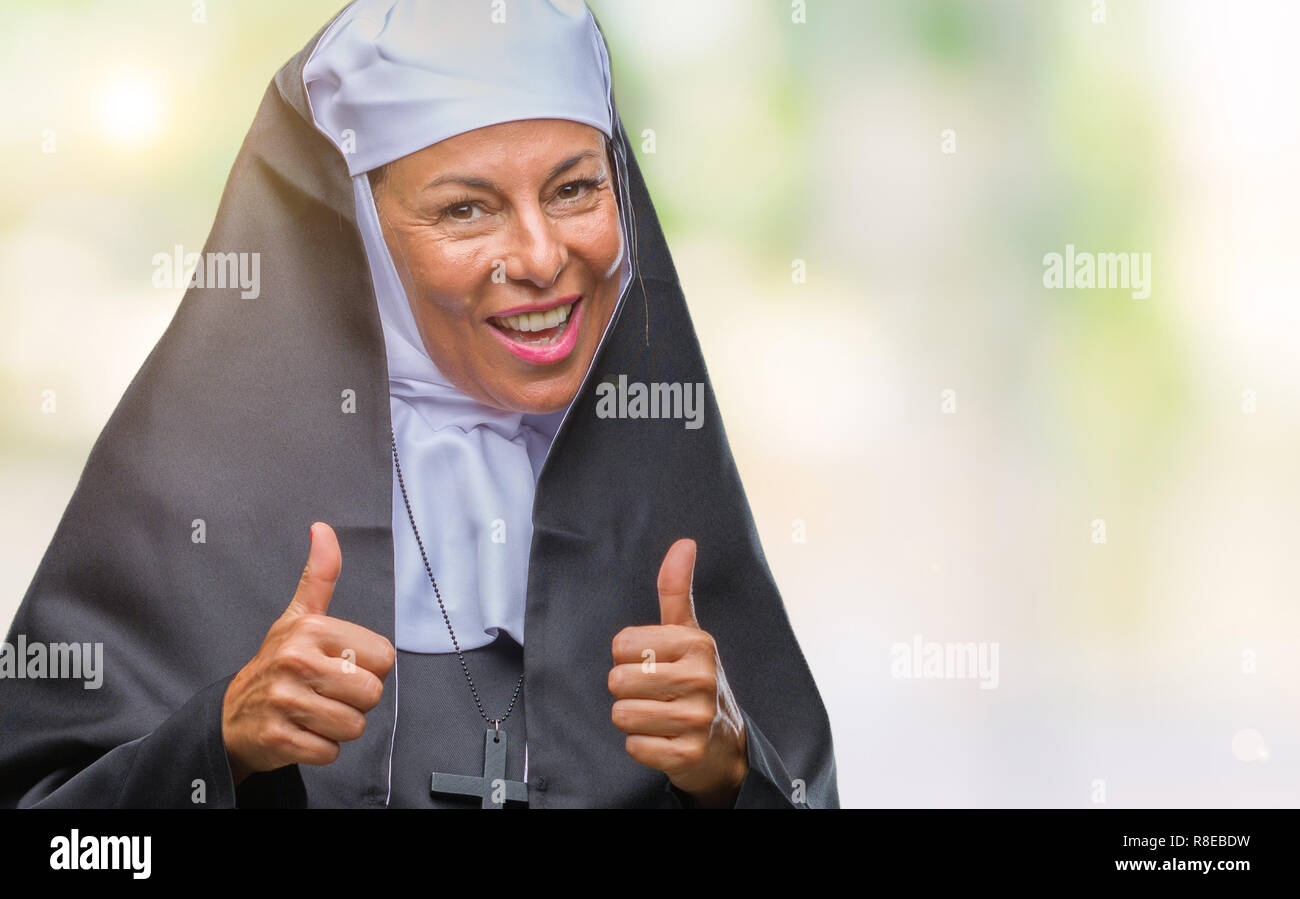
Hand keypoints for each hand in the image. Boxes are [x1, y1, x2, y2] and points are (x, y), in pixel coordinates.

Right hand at [222, 522, 395, 786]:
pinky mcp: (278, 738)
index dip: (368, 668)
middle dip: (355, 701)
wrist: (231, 717)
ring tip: (314, 713)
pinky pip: (330, 752)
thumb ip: (319, 575)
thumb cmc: (277, 664)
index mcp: (309, 629)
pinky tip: (302, 733)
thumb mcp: (297, 617)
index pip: (384, 658)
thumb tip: (322, 528)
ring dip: (339, 727)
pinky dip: (321, 749)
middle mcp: (295, 661)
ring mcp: (284, 700)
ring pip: (354, 726)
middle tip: (327, 694)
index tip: (340, 666)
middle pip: (372, 693)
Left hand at [608, 539, 748, 806]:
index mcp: (698, 643)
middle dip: (628, 691)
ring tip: (660, 716)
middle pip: (618, 680)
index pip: (622, 644)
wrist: (725, 745)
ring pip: (622, 714)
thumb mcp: (689, 633)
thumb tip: (684, 543)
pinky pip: (633, 746)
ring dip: (634, 719)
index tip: (654, 664)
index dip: (629, 657)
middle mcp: (701, 678)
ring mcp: (697, 718)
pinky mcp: (688, 754)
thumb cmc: (696, 682)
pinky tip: (665, 739)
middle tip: (656, 694)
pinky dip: (643, 746)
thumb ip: (677, 589)